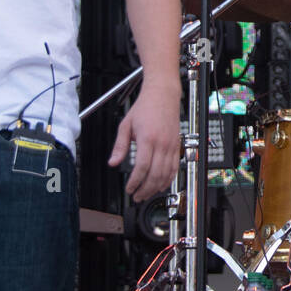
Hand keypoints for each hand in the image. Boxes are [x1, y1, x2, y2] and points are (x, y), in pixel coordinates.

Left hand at [107, 84, 181, 201]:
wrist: (163, 94)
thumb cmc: (145, 106)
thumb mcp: (126, 124)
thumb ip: (120, 146)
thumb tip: (113, 162)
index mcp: (147, 139)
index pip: (142, 168)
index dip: (135, 182)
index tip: (129, 188)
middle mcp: (162, 144)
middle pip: (155, 175)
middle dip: (145, 190)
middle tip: (137, 197)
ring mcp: (172, 145)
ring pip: (166, 174)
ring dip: (156, 187)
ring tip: (146, 194)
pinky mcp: (177, 145)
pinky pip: (175, 167)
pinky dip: (169, 179)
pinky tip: (161, 185)